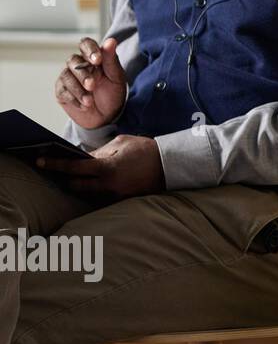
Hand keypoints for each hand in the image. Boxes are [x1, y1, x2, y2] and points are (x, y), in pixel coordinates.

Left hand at [36, 134, 164, 202]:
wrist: (170, 165)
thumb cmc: (146, 150)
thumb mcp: (121, 143)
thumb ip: (100, 152)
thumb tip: (85, 158)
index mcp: (106, 167)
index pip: (73, 168)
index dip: (54, 164)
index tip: (40, 161)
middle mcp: (107, 185)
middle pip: (76, 185)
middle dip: (65, 179)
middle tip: (59, 172)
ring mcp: (115, 195)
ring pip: (88, 194)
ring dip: (81, 186)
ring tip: (76, 179)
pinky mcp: (122, 200)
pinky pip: (102, 197)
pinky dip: (96, 191)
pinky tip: (95, 185)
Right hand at [55, 36, 126, 128]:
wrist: (107, 116)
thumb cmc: (112, 94)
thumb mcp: (116, 78)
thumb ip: (112, 60)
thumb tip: (111, 41)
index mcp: (94, 58)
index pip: (86, 44)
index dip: (89, 49)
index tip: (97, 60)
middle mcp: (79, 65)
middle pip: (73, 60)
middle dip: (83, 74)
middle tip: (92, 86)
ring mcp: (68, 77)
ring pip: (66, 76)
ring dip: (78, 90)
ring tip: (90, 101)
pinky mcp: (61, 91)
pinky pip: (63, 91)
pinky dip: (74, 99)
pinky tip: (85, 105)